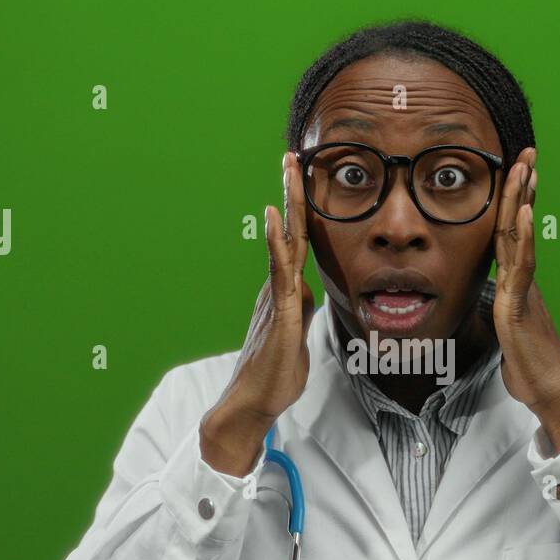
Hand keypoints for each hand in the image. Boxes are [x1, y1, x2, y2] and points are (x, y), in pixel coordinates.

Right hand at [201, 151, 315, 475]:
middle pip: (289, 231)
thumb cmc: (275, 377)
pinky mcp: (278, 311)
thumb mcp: (298, 338)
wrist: (253, 404)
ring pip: (285, 241)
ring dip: (288, 203)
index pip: (298, 244)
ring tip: (287, 169)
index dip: (302, 212)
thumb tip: (307, 294)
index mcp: (286, 292)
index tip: (302, 180)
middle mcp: (278, 287)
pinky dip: (276, 240)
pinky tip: (273, 216)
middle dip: (292, 192)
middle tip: (291, 155)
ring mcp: (276, 296)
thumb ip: (302, 313)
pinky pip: (279, 269)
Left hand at [491, 148, 559, 452]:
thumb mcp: (510, 338)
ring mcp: (522, 293)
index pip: (513, 238)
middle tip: (528, 153)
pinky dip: (522, 238)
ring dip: (521, 201)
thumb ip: (506, 318)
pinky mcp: (519, 308)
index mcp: (519, 287)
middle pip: (518, 227)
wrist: (553, 396)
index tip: (521, 174)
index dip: (516, 204)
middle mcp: (523, 283)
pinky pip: (521, 267)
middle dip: (522, 188)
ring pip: (519, 239)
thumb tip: (501, 313)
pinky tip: (522, 214)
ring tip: (526, 167)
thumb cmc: (533, 371)